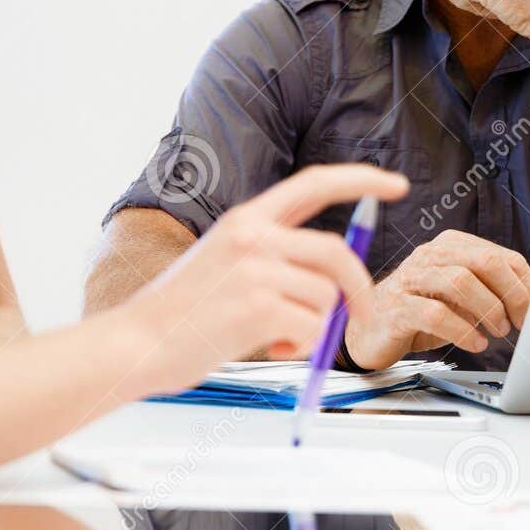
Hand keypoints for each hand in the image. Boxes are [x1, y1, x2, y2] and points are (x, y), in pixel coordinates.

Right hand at [123, 164, 408, 393]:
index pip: (315, 183)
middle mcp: (252, 235)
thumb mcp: (226, 264)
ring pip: (326, 299)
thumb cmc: (180, 316)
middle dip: (360, 288)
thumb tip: (335, 284)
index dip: (361, 180)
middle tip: (362, 316)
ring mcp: (255, 268)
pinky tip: (268, 349)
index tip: (395, 184)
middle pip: (336, 252)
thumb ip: (276, 261)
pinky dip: (300, 349)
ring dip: (315, 329)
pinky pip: (311, 330)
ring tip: (278, 339)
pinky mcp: (257, 306)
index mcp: (246, 219)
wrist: (134, 344)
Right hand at [343, 229, 529, 370]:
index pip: (501, 256)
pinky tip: (475, 343)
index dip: (525, 286)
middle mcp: (431, 256)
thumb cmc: (421, 313)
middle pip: (484, 261)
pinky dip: (462, 330)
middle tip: (520, 322)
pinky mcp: (396, 307)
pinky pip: (434, 313)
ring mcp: (411, 279)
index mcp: (452, 247)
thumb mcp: (460, 299)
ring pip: (460, 281)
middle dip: (511, 294)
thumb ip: (489, 293)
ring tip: (497, 331)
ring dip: (488, 310)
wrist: (369, 332)